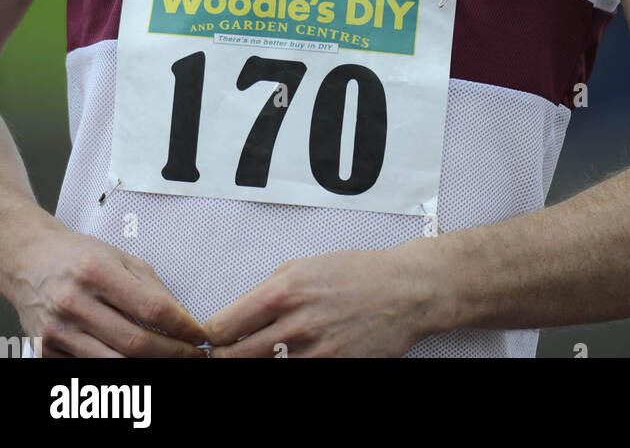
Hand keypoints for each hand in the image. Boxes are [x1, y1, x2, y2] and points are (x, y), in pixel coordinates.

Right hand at [6, 215, 207, 357]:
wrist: (31, 262)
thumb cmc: (79, 257)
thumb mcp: (120, 258)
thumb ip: (153, 287)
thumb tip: (183, 318)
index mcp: (97, 272)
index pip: (151, 309)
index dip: (182, 327)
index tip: (198, 334)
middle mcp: (75, 303)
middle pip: (135, 343)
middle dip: (172, 353)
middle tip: (192, 354)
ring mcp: (59, 332)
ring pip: (114, 363)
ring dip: (149, 366)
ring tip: (169, 359)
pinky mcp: (47, 352)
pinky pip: (90, 368)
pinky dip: (116, 367)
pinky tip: (134, 360)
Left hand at [204, 244, 437, 358]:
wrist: (403, 293)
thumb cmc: (355, 273)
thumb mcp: (304, 266)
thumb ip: (268, 290)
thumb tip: (238, 314)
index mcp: (282, 291)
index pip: (222, 327)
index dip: (212, 336)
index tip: (215, 338)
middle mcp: (294, 324)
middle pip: (233, 358)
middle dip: (226, 356)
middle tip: (232, 352)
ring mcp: (313, 353)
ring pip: (261, 370)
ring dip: (258, 363)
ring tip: (265, 352)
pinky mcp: (331, 369)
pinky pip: (293, 377)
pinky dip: (287, 368)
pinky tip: (292, 359)